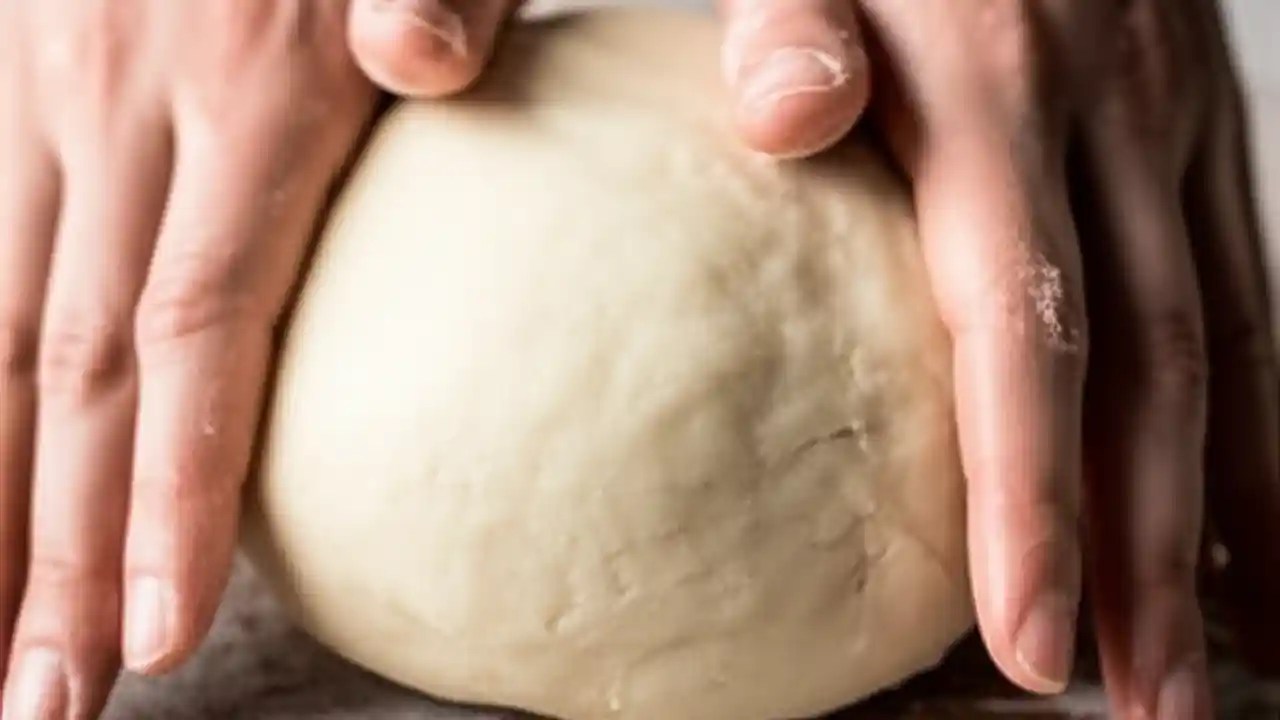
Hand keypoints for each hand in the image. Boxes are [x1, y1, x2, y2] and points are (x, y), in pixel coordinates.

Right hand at [0, 1, 517, 715]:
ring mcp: (40, 99)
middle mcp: (118, 108)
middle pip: (75, 368)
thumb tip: (421, 63)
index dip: (173, 488)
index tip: (163, 631)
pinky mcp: (4, 89)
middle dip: (58, 549)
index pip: (193, 328)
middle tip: (52, 702)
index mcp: (249, 88)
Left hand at [716, 0, 1279, 715]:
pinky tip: (1249, 506)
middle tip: (1135, 703)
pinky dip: (1254, 410)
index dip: (1033, 496)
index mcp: (985, 71)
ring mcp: (1167, 109)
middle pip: (1147, 366)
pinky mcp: (1188, 113)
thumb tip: (783, 111)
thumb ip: (771, 12)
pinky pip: (1238, 277)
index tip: (1029, 640)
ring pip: (1220, 340)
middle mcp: (1103, 104)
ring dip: (1217, 510)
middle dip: (1148, 550)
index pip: (1019, 324)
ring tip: (1204, 652)